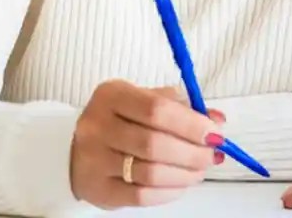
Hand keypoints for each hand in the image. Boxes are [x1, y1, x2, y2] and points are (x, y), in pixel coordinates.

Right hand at [69, 80, 226, 208]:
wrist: (74, 148)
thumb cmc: (119, 120)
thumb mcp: (144, 100)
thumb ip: (181, 107)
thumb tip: (217, 120)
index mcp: (112, 95)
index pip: (157, 109)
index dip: (191, 124)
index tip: (214, 133)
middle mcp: (97, 126)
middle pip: (155, 144)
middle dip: (193, 152)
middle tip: (212, 155)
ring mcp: (94, 160)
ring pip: (150, 173)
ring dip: (184, 174)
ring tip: (199, 170)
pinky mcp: (98, 189)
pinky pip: (141, 196)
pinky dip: (169, 192)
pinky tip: (180, 184)